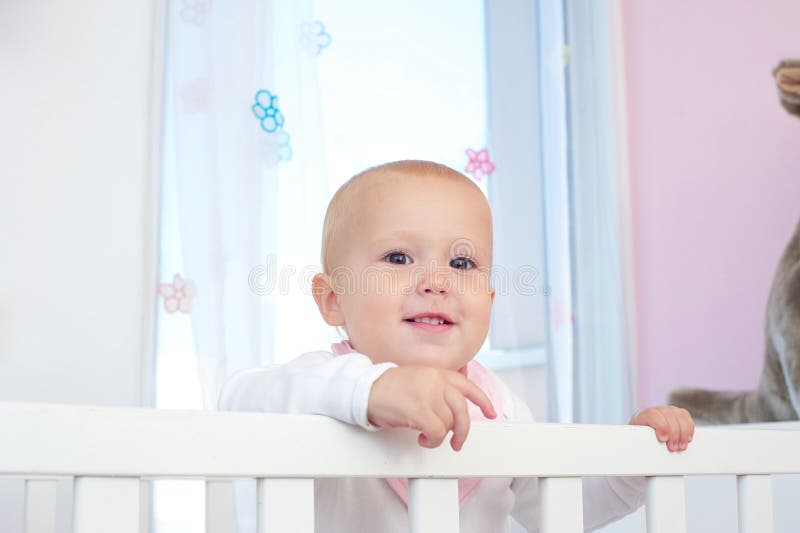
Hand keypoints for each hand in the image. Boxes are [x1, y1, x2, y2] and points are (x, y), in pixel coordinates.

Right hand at [367, 366, 495, 451]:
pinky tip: (423, 439)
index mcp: (438, 372)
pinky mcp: (418, 409)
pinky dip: (432, 440)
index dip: (483, 401)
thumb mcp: (420, 379)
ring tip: (427, 436)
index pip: (468, 386)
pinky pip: (437, 432)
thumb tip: (455, 411)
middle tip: (458, 442)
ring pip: (448, 423)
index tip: (491, 412)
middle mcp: (436, 381)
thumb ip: (439, 389)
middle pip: (462, 409)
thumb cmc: (390, 387)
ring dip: (440, 435)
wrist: (366, 388)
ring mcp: (428, 394)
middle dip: (463, 429)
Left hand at [629, 406, 694, 451]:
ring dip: (683, 433)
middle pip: (669, 416)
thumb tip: (644, 453)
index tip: (663, 439)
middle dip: (674, 434)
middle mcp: (656, 410)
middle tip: (673, 448)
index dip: (661, 426)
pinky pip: (686, 416)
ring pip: (679, 416)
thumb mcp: (637, 441)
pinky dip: (689, 428)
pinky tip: (687, 438)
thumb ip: (641, 443)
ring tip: (681, 446)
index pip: (652, 414)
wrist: (641, 434)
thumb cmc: (639, 439)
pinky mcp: (677, 413)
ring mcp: (667, 410)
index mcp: (642, 415)